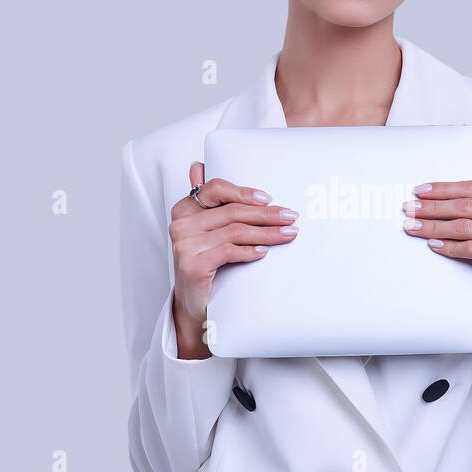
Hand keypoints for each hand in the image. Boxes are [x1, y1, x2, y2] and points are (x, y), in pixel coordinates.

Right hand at [168, 160, 299, 357]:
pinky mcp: (192, 265)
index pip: (216, 189)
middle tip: (290, 217)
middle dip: (266, 214)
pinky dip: (250, 251)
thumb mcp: (206, 231)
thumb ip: (208, 203)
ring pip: (235, 231)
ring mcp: (184, 245)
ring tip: (288, 234)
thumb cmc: (205, 264)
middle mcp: (181, 224)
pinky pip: (228, 252)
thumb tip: (198, 166)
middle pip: (232, 211)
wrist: (193, 305)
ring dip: (267, 233)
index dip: (244, 192)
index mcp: (184, 209)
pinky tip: (264, 252)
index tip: (269, 199)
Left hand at [400, 142, 471, 340]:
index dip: (443, 189)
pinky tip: (432, 244)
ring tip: (412, 227)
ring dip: (432, 227)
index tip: (419, 191)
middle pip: (465, 206)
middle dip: (431, 208)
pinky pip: (469, 249)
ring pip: (463, 227)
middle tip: (408, 209)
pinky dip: (447, 247)